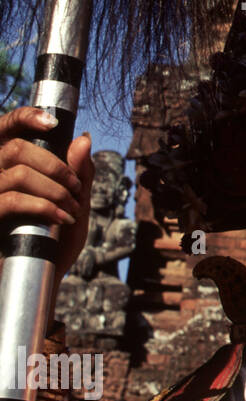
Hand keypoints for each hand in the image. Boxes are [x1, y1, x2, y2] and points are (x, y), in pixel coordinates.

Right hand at [0, 107, 93, 277]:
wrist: (40, 282)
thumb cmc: (55, 245)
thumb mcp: (74, 206)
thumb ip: (79, 175)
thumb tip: (83, 138)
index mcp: (9, 168)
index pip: (5, 128)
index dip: (23, 118)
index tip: (51, 124)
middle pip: (15, 147)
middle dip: (56, 165)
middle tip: (76, 189)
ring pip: (16, 172)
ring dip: (55, 189)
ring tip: (72, 209)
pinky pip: (11, 200)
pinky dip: (44, 206)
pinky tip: (62, 219)